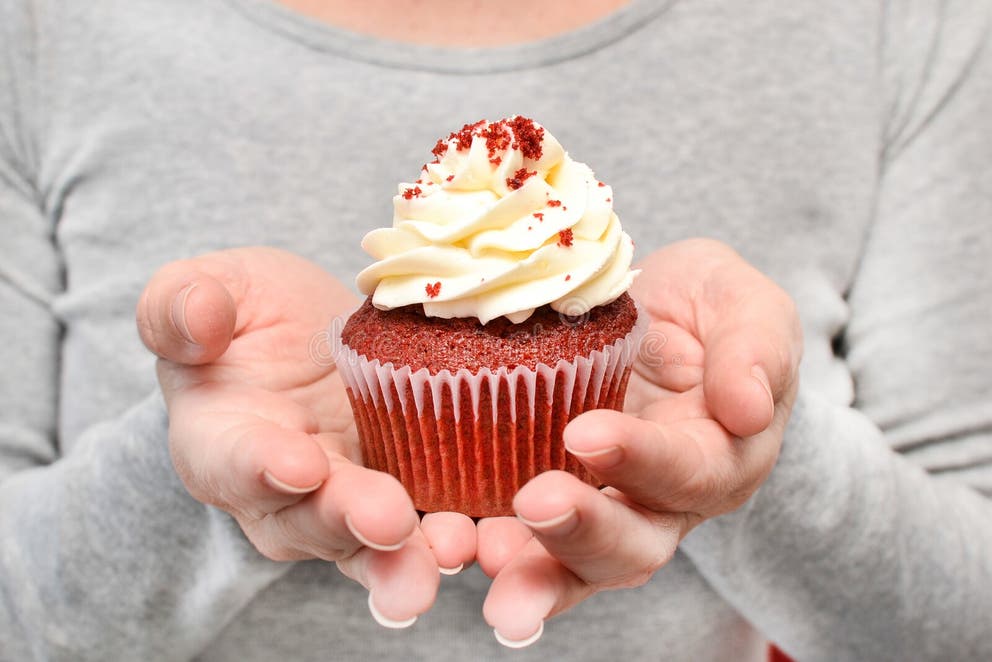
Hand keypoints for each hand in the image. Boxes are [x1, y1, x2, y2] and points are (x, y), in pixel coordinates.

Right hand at [136, 247, 474, 626]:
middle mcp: (283, 493)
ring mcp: (349, 503)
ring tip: (450, 551)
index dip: (264, 466)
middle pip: (313, 518)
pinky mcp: (408, 498)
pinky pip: (429, 530)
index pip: (234, 460)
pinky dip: (461, 539)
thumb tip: (197, 319)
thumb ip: (182, 303)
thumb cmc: (249, 317)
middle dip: (352, 521)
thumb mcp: (212, 289)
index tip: (300, 466)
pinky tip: (494, 541)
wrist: (309, 342)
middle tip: (390, 523)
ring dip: (411, 556)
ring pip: (374, 544)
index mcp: (221, 442)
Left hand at [477, 238, 802, 644]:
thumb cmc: (708, 309)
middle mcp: (662, 501)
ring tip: (485, 559)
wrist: (656, 317)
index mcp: (719, 455)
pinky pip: (524, 542)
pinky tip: (447, 548)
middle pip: (633, 544)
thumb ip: (755, 347)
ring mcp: (603, 507)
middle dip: (584, 532)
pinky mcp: (550, 499)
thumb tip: (749, 408)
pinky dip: (491, 552)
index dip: (641, 459)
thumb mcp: (745, 305)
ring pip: (575, 564)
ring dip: (533, 573)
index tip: (586, 433)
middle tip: (535, 504)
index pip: (689, 471)